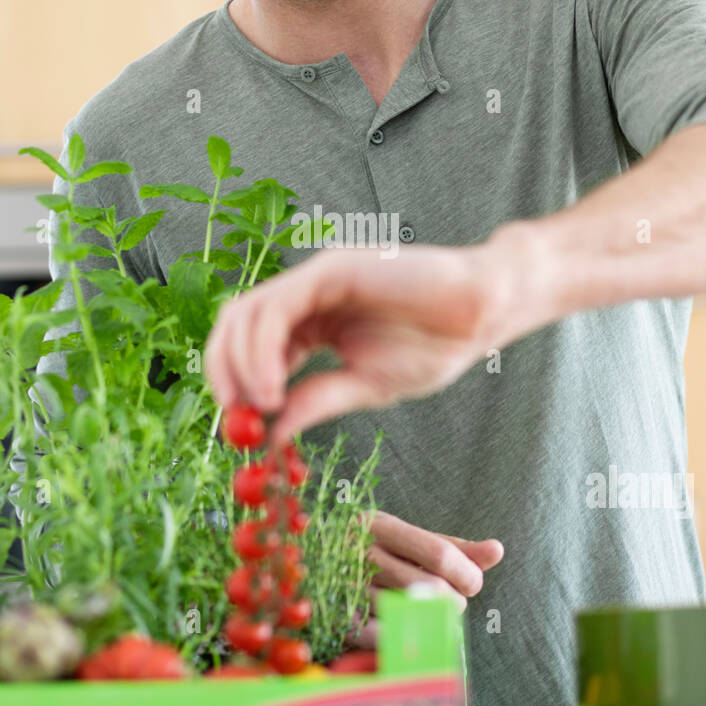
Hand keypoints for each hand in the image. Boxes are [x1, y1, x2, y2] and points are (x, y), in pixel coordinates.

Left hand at [203, 223, 547, 444]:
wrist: (482, 313)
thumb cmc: (435, 344)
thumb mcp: (364, 386)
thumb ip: (317, 402)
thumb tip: (271, 435)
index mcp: (311, 322)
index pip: (249, 346)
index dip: (233, 384)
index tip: (238, 429)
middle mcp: (305, 296)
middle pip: (235, 324)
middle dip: (223, 371)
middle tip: (234, 417)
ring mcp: (315, 278)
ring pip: (247, 313)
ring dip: (240, 364)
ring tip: (261, 406)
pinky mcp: (330, 270)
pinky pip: (276, 308)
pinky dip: (262, 350)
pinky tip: (273, 386)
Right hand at [345, 510, 503, 648]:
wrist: (308, 567)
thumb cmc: (374, 553)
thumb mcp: (410, 541)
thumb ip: (454, 548)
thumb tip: (498, 549)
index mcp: (380, 526)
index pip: (438, 553)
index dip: (466, 574)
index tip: (473, 584)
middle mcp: (360, 553)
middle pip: (428, 587)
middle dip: (452, 601)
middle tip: (451, 603)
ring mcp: (345, 587)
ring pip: (408, 614)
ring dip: (431, 621)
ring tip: (431, 615)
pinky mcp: (336, 618)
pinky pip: (383, 637)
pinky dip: (403, 637)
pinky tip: (408, 630)